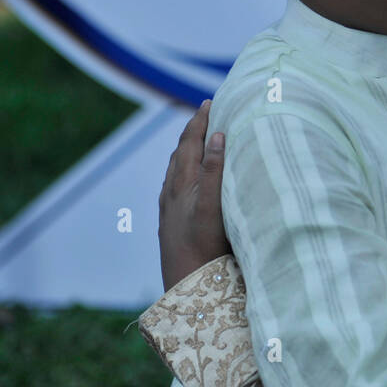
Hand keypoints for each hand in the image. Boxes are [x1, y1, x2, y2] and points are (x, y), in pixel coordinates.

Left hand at [157, 100, 230, 290]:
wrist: (183, 285)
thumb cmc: (203, 247)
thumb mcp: (212, 206)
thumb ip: (213, 170)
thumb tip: (217, 134)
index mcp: (182, 182)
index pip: (190, 140)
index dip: (200, 119)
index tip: (210, 101)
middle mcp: (171, 190)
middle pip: (180, 150)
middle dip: (193, 129)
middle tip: (206, 113)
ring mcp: (169, 207)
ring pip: (175, 168)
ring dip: (187, 149)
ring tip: (198, 140)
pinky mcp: (170, 221)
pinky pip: (174, 185)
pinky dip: (183, 170)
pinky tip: (187, 179)